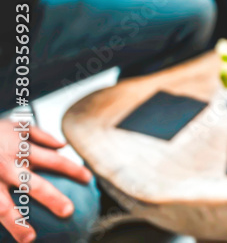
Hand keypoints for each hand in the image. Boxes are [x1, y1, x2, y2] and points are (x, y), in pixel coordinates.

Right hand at [0, 120, 91, 242]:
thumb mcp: (14, 125)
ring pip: (4, 206)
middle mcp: (8, 166)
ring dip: (18, 224)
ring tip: (30, 239)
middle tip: (68, 211)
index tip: (89, 180)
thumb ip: (38, 134)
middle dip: (53, 199)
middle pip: (34, 185)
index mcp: (21, 150)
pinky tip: (1, 238)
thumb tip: (62, 145)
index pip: (55, 161)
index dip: (73, 170)